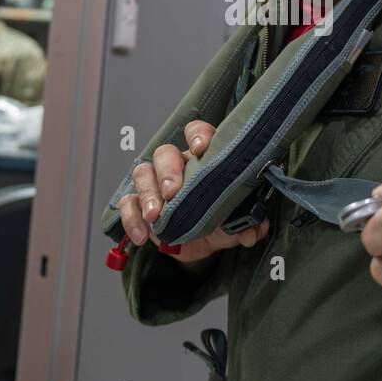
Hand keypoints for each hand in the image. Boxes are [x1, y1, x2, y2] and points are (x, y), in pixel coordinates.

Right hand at [118, 119, 269, 265]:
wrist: (198, 246)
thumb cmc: (216, 222)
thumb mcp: (233, 225)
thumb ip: (246, 225)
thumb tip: (253, 230)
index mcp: (202, 160)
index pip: (198, 134)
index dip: (198, 136)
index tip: (200, 149)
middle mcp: (176, 166)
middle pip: (165, 153)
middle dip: (168, 171)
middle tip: (172, 192)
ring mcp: (154, 184)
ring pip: (143, 173)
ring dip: (148, 194)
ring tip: (155, 215)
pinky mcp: (139, 204)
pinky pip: (128, 204)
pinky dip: (132, 219)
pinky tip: (143, 236)